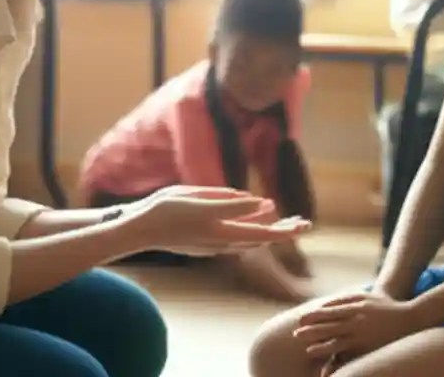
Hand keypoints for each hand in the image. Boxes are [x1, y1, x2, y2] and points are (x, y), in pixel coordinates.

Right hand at [127, 185, 310, 256]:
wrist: (138, 229)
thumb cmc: (166, 209)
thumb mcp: (200, 199)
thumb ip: (231, 202)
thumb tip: (260, 203)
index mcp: (222, 232)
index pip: (263, 233)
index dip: (285, 229)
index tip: (305, 224)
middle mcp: (221, 243)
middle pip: (260, 238)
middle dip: (282, 230)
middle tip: (304, 222)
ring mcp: (213, 245)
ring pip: (249, 239)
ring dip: (267, 228)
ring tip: (283, 217)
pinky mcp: (204, 242)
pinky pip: (236, 236)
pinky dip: (250, 227)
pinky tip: (255, 214)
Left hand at [293, 292, 418, 363]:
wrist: (411, 318)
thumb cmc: (384, 306)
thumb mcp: (364, 296)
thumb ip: (345, 299)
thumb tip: (325, 304)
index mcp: (355, 306)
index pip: (329, 312)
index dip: (313, 316)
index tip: (300, 321)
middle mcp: (358, 321)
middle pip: (330, 326)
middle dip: (312, 331)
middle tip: (296, 335)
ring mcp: (365, 335)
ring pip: (338, 341)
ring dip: (321, 346)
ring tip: (308, 350)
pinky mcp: (371, 348)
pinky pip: (352, 355)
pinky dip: (339, 359)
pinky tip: (328, 364)